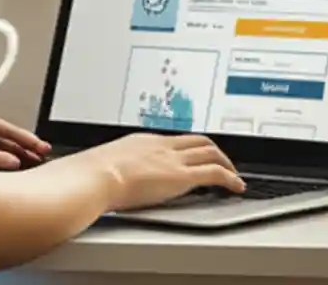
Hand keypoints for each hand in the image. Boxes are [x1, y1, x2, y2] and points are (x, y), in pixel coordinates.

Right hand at [77, 133, 244, 211]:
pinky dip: (230, 179)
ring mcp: (173, 159)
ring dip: (226, 163)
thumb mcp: (102, 165)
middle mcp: (161, 145)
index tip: (192, 157)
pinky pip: (216, 173)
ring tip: (233, 175)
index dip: (188, 148)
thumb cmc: (91, 175)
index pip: (173, 141)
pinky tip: (236, 187)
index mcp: (142, 141)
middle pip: (197, 141)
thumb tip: (97, 179)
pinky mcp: (182, 176)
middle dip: (214, 150)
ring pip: (211, 152)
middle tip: (221, 162)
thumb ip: (109, 170)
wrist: (95, 177)